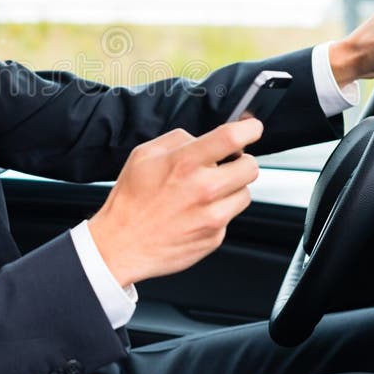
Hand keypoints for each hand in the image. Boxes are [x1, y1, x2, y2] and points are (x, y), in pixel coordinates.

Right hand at [87, 119, 262, 287]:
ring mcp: (212, 216)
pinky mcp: (215, 237)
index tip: (252, 129)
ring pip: (244, 193)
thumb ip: (178, 140)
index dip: (249, 129)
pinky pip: (230, 217)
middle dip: (241, 162)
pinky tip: (195, 213)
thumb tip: (202, 138)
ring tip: (206, 193)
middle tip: (226, 165)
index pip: (232, 138)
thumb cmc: (130, 200)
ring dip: (231, 189)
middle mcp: (204, 189)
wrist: (121, 244)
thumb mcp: (144, 155)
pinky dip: (218, 212)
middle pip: (250, 167)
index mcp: (186, 163)